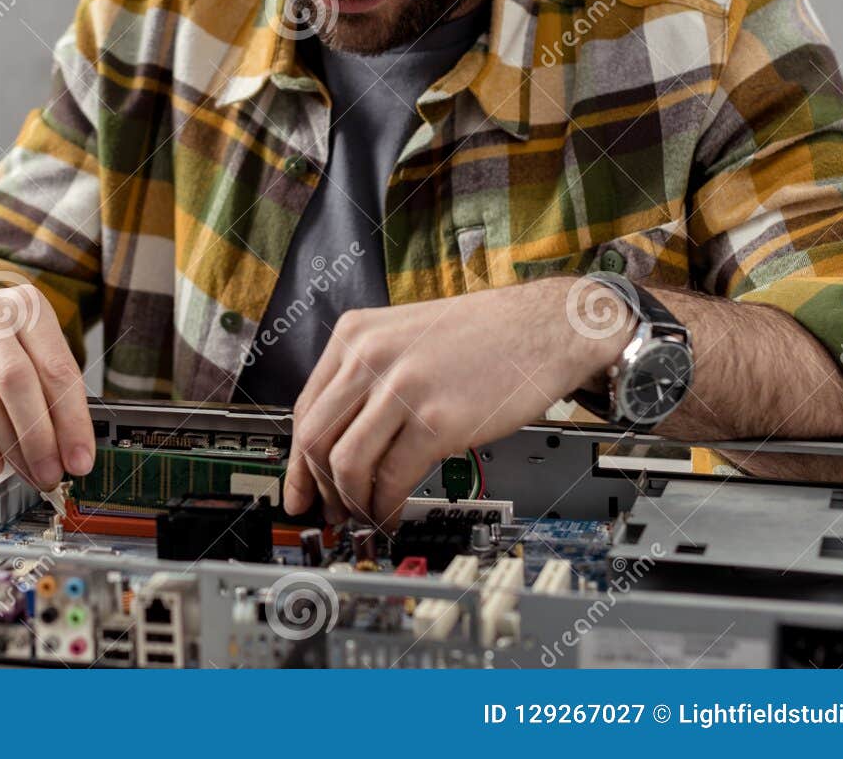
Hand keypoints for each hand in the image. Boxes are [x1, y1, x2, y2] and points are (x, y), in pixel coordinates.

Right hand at [0, 284, 95, 487]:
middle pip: (16, 380)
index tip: (80, 459)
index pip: (56, 367)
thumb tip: (73, 452)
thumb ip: (56, 395)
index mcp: (27, 305)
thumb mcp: (38, 354)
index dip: (71, 420)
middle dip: (38, 438)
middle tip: (50, 473)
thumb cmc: (5, 348)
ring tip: (27, 471)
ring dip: (9, 447)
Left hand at [282, 278, 626, 528]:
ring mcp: (402, 387)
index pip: (304, 408)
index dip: (296, 461)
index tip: (298, 490)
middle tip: (333, 512)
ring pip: (345, 463)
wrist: (546, 325)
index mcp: (355, 334)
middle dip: (319, 488)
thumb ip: (368, 378)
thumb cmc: (485, 336)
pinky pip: (391, 478)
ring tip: (367, 516)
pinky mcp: (436, 420)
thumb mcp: (405, 338)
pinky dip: (385, 506)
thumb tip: (338, 442)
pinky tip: (393, 512)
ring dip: (351, 502)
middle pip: (314, 438)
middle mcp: (369, 356)